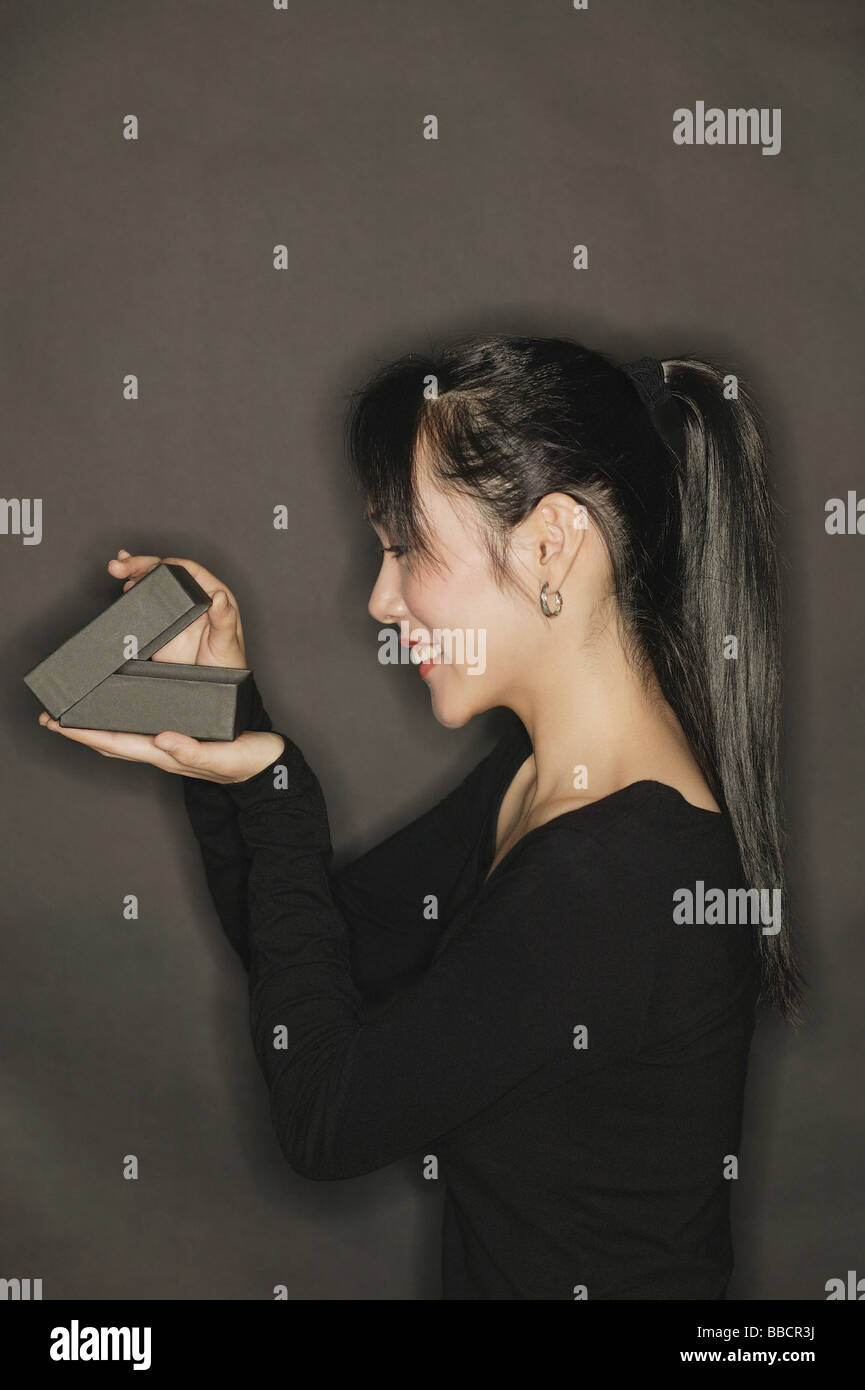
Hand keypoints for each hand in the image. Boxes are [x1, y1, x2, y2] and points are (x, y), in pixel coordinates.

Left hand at [36, 716, 285, 783]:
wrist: (267, 768)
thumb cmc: (248, 762)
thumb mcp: (224, 755)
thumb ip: (193, 751)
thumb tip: (163, 739)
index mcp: (167, 754)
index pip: (115, 743)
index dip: (84, 734)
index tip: (58, 723)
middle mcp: (162, 751)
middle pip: (110, 742)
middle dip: (80, 732)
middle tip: (52, 718)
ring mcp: (168, 747)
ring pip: (121, 739)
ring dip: (95, 729)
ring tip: (74, 715)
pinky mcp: (177, 739)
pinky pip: (138, 733)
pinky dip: (118, 724)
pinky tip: (116, 713)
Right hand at [107, 549, 246, 667]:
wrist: (213, 686)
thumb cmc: (227, 663)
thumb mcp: (227, 642)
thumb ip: (224, 620)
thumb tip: (220, 597)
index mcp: (211, 596)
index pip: (189, 570)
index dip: (169, 564)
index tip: (154, 565)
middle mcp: (192, 598)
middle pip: (166, 573)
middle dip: (143, 564)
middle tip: (123, 563)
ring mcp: (175, 610)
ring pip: (153, 584)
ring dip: (134, 572)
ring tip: (117, 568)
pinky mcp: (160, 624)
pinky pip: (144, 604)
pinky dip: (132, 592)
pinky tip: (122, 582)